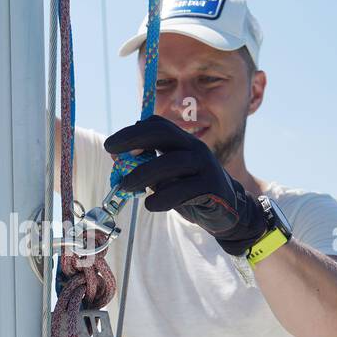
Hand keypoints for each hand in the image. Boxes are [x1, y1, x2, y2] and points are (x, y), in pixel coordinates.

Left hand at [105, 115, 269, 255]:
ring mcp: (205, 167)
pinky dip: (163, 198)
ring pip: (172, 162)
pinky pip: (184, 190)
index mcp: (183, 142)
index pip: (158, 126)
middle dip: (135, 140)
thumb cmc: (190, 191)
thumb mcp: (167, 177)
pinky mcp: (212, 187)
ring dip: (144, 173)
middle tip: (112, 153)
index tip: (111, 145)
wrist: (226, 210)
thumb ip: (147, 166)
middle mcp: (195, 149)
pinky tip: (150, 205)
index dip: (132, 132)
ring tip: (125, 185)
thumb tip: (117, 159)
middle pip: (164, 135)